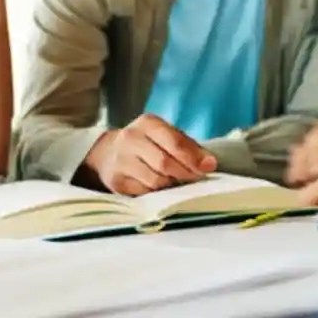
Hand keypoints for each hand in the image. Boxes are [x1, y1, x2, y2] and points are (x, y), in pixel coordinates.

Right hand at [81, 114, 216, 195]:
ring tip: (177, 183)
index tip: (209, 168)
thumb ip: (189, 147)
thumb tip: (210, 164)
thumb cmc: (147, 144)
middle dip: (185, 174)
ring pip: (156, 181)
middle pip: (165, 163)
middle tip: (196, 179)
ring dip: (172, 185)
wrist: (107, 153)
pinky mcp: (116, 182)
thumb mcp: (166, 136)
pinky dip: (158, 194)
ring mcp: (121, 161)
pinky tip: (160, 189)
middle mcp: (131, 139)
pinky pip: (145, 193)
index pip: (174, 142)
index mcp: (148, 123)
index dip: (193, 157)